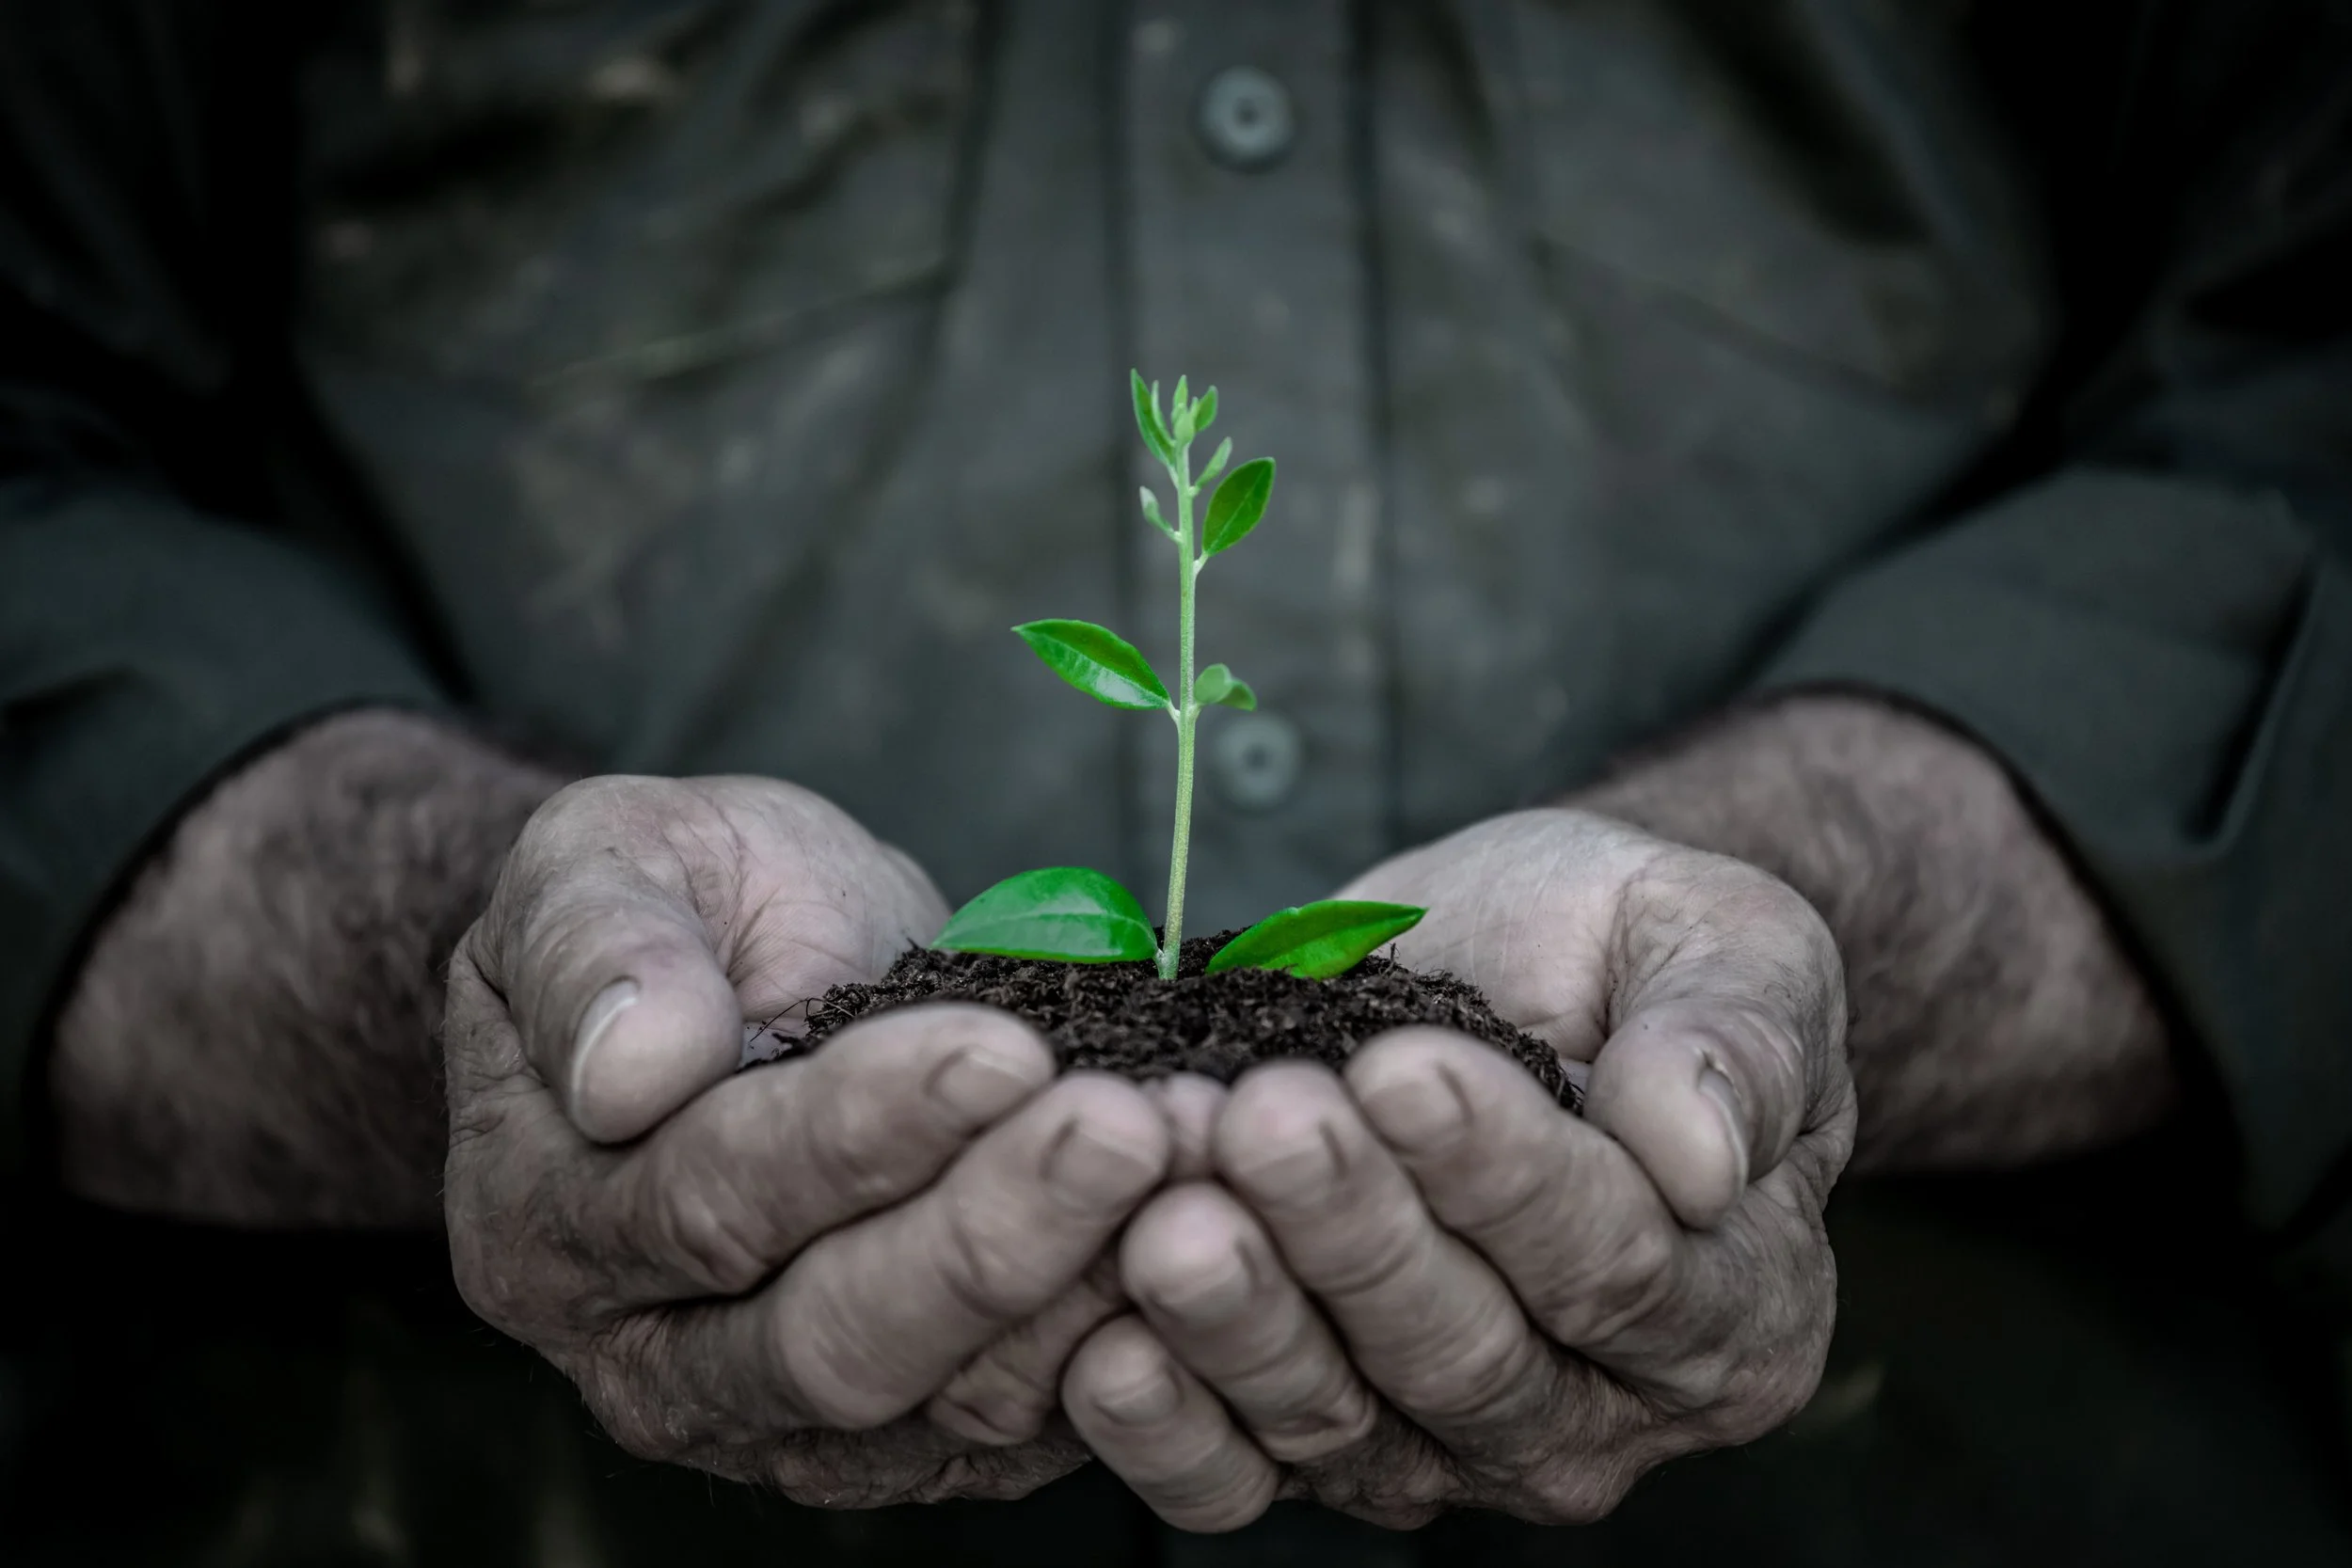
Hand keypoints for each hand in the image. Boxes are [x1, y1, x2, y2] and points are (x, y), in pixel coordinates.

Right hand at [441, 775, 1171, 1502]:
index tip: (998, 1047)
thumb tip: (633, 1068)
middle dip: (991, 1236)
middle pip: (832, 1343)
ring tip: (1195, 1155)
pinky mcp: (921, 1438)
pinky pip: (1029, 1424)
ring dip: (1087, 1282)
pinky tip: (1211, 1226)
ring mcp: (791, 1422)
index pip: (709, 1198)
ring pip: (950, 1402)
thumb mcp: (604, 859)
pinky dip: (1131, 1336)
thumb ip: (599, 942)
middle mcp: (659, 1359)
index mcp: (553, 1221)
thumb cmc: (677, 908)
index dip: (858, 1130)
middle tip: (1126, 1127)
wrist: (750, 972)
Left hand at [1061, 808, 1856, 1528]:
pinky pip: (1239, 1473)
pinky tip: (1102, 1349)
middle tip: (1259, 1123)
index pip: (1614, 1261)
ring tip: (1166, 1212)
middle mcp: (1596, 1408)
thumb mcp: (1731, 943)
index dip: (1502, 1173)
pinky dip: (1167, 1424)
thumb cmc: (1640, 953)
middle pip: (1464, 1351)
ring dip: (1241, 1319)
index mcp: (1731, 1305)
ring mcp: (1449, 1445)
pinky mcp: (1323, 1443)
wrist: (1527, 968)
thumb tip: (1700, 1155)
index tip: (1400, 1070)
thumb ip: (1738, 1040)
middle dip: (1349, 1235)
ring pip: (1341, 1417)